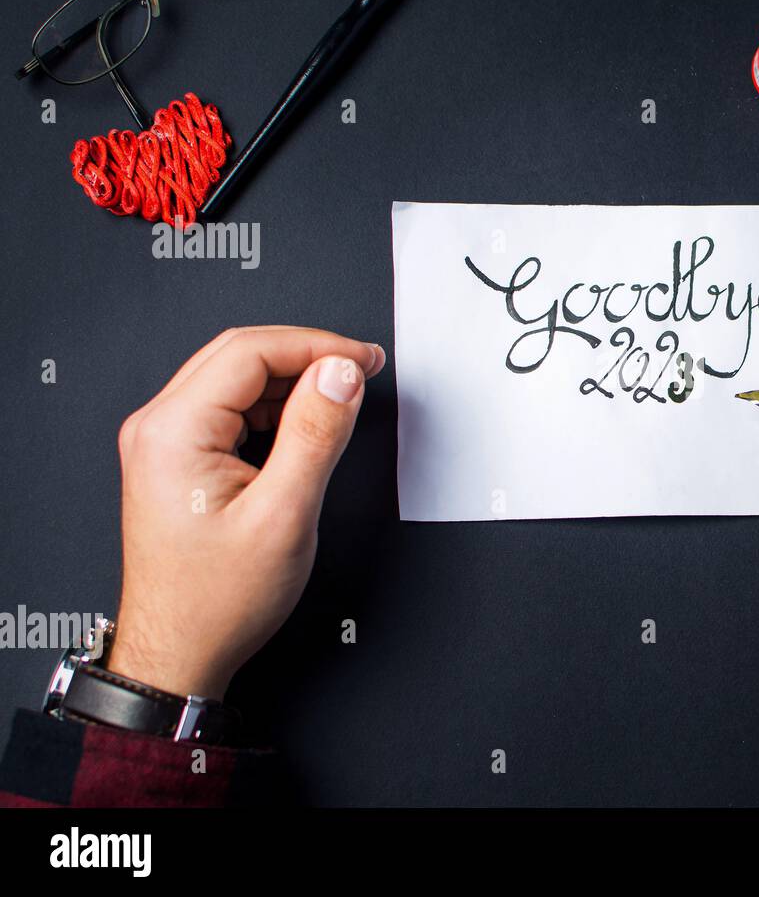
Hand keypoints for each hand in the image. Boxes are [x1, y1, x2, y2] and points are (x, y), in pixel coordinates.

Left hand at [108, 327, 385, 699]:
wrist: (181, 650)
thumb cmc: (217, 600)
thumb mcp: (284, 515)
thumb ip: (316, 435)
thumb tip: (340, 374)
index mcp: (173, 431)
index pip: (250, 352)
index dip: (316, 345)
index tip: (362, 360)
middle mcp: (158, 427)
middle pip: (240, 354)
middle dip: (307, 353)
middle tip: (360, 368)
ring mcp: (164, 442)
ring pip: (235, 378)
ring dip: (292, 378)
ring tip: (341, 396)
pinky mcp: (177, 458)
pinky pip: (228, 407)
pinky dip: (273, 405)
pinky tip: (305, 423)